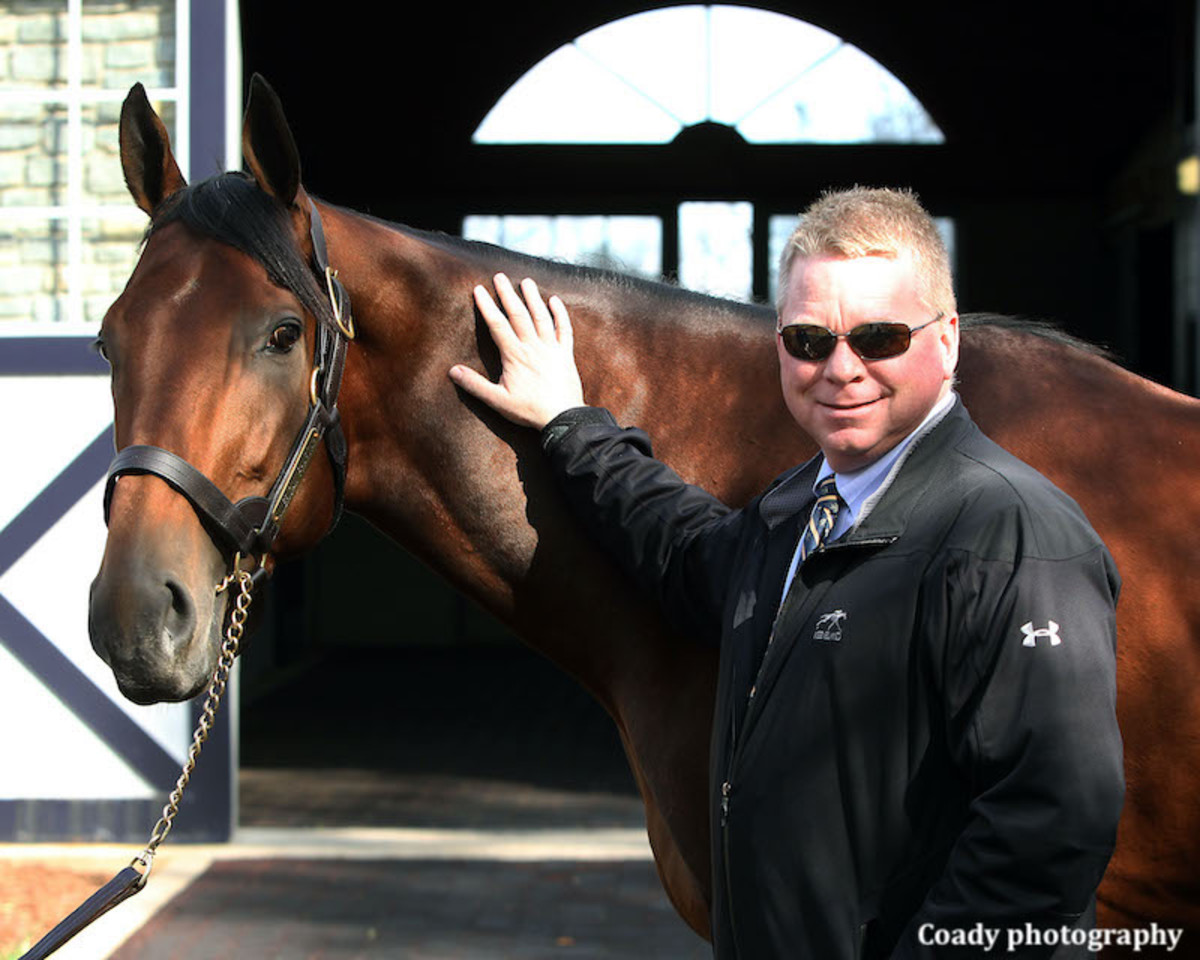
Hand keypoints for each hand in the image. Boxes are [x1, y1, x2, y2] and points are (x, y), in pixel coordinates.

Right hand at [449, 273, 584, 429]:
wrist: (563, 417)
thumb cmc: (529, 411)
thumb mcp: (498, 401)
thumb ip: (475, 385)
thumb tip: (453, 371)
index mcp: (514, 356)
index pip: (498, 325)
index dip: (487, 306)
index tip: (478, 289)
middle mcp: (533, 347)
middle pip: (519, 314)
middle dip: (507, 294)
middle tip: (500, 276)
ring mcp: (551, 348)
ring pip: (541, 317)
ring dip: (533, 298)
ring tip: (526, 281)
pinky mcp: (566, 354)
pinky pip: (564, 329)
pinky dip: (560, 314)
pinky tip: (554, 301)